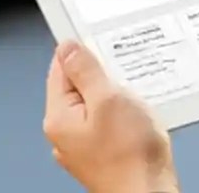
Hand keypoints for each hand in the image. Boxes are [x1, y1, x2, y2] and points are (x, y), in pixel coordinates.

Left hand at [43, 40, 180, 192]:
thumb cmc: (130, 157)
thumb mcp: (108, 99)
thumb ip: (85, 71)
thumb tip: (68, 48)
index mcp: (59, 117)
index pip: (60, 69)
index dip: (80, 51)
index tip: (100, 42)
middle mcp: (65, 134)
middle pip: (78, 87)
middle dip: (103, 77)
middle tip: (125, 78)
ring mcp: (84, 146)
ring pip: (97, 105)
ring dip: (116, 97)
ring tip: (136, 103)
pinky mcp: (103, 155)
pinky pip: (109, 124)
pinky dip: (123, 116)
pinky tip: (139, 120)